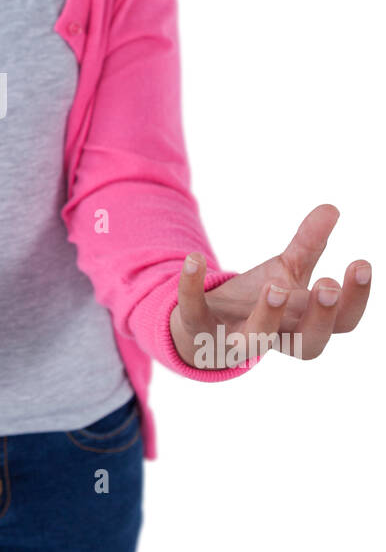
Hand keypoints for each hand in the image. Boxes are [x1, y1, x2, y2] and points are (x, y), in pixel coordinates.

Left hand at [169, 204, 370, 368]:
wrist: (205, 327)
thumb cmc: (256, 301)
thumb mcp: (286, 270)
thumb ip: (310, 244)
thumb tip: (331, 207)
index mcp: (302, 323)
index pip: (342, 323)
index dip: (355, 299)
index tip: (361, 263)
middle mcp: (275, 337)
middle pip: (309, 344)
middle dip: (321, 317)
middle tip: (327, 286)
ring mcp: (235, 338)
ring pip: (255, 342)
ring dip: (267, 315)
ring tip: (274, 286)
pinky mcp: (198, 328)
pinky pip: (193, 313)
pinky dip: (191, 287)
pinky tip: (194, 258)